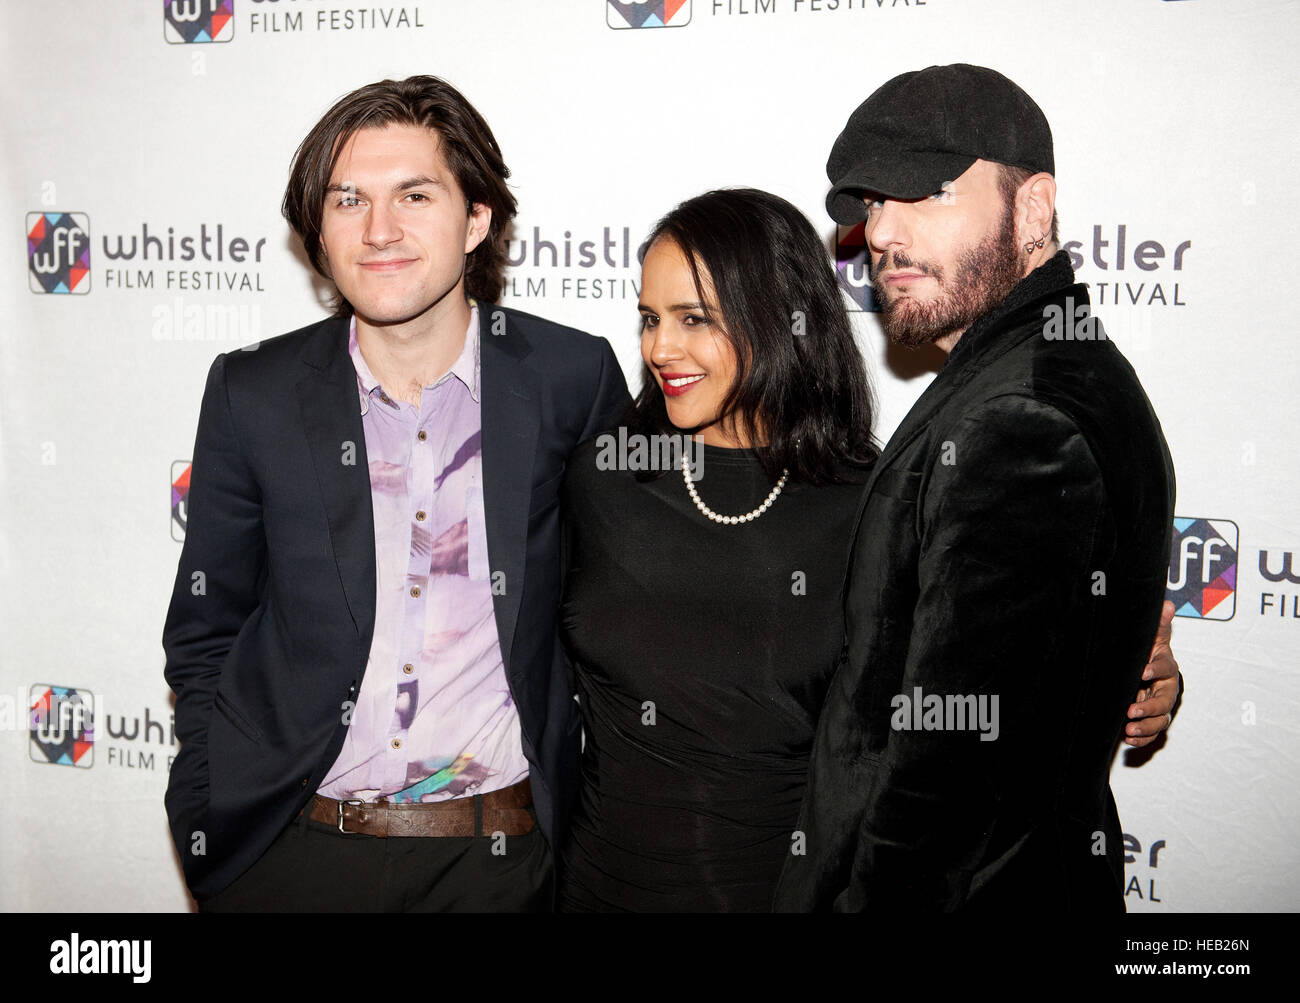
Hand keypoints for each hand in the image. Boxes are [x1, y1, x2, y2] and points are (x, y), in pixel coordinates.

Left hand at [1125, 600, 1180, 746]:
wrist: (1144, 672)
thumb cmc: (1147, 653)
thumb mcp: (1150, 638)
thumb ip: (1157, 625)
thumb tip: (1167, 604)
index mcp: (1166, 667)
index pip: (1166, 668)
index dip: (1156, 670)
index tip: (1142, 672)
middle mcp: (1166, 688)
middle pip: (1165, 701)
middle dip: (1150, 708)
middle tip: (1131, 711)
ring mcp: (1160, 705)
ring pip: (1160, 720)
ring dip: (1146, 727)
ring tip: (1129, 729)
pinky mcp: (1152, 719)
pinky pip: (1152, 733)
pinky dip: (1142, 738)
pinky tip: (1128, 739)